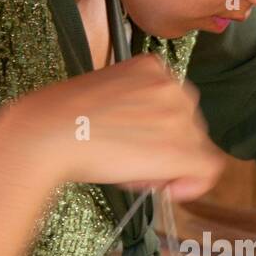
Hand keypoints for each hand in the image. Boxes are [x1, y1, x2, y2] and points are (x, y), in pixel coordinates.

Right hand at [8, 52, 224, 201]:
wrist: (48, 133)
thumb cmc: (61, 118)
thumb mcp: (105, 96)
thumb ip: (133, 108)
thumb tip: (147, 140)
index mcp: (152, 67)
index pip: (171, 106)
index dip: (157, 132)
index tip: (135, 147)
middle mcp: (172, 85)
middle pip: (187, 128)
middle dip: (164, 150)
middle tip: (128, 163)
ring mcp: (179, 116)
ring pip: (195, 150)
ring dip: (169, 167)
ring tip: (130, 171)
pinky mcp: (182, 148)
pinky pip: (207, 171)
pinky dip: (191, 185)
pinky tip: (164, 188)